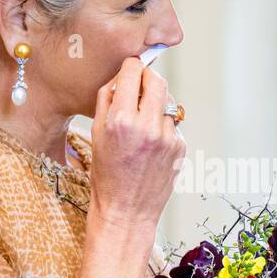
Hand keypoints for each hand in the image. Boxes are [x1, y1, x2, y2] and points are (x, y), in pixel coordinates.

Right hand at [90, 58, 185, 228]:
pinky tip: (151, 145)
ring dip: (156, 106)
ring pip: (167, 102)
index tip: (130, 69)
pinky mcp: (180, 147)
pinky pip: (172, 124)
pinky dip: (163, 126)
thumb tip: (122, 74)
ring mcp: (167, 137)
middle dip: (149, 78)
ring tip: (142, 127)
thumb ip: (107, 99)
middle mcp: (146, 126)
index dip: (131, 67)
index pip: (133, 71)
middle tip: (140, 86)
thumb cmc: (106, 174)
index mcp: (120, 120)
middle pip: (158, 80)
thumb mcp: (96, 133)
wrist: (127, 210)